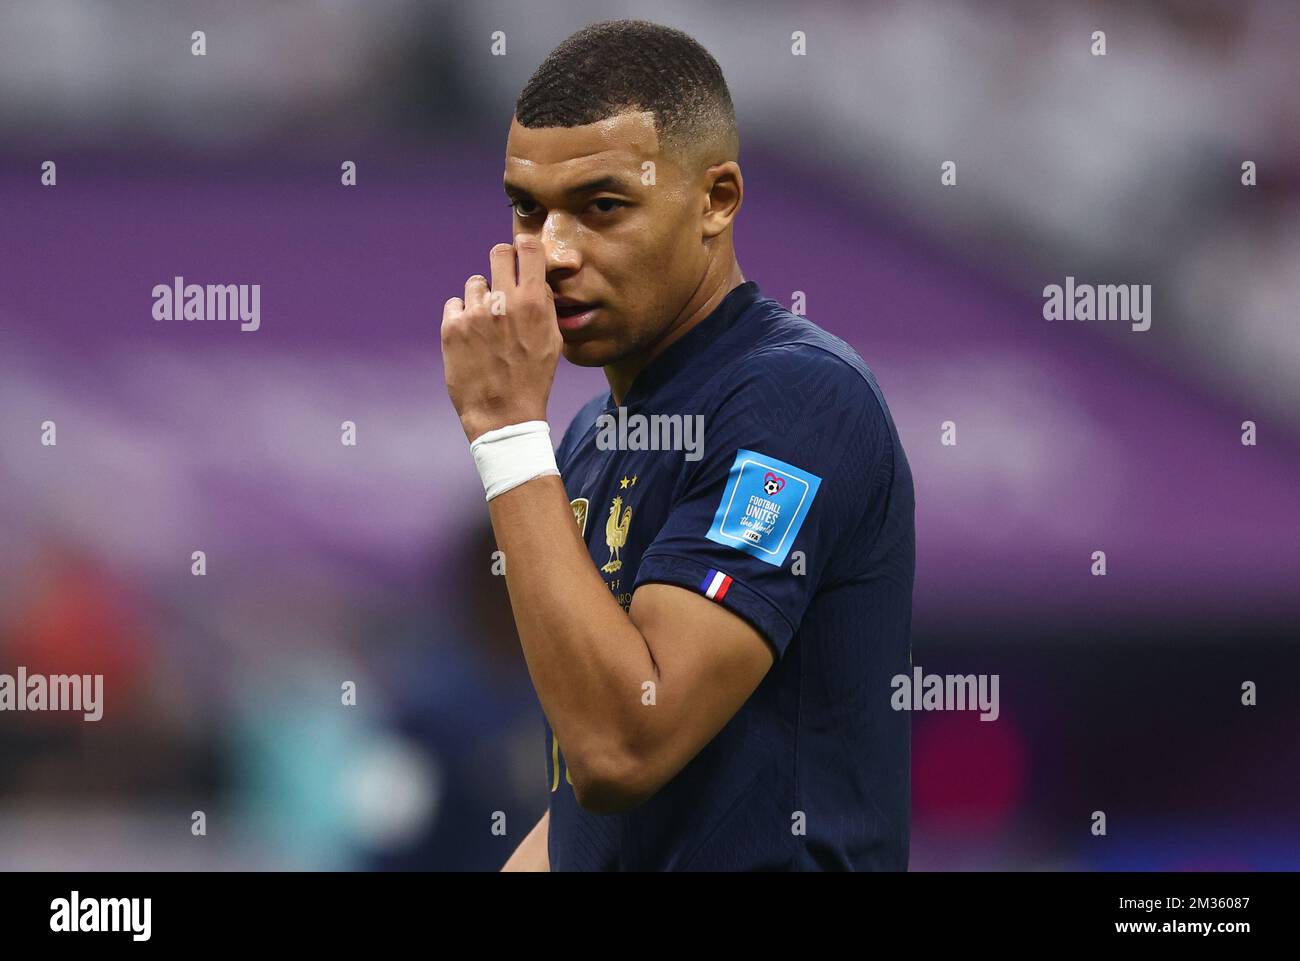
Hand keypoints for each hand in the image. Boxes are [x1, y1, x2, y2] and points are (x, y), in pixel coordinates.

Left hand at [441, 238, 561, 441]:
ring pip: (475, 282)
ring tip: (486, 326)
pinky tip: (470, 338)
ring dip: (480, 298)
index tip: (522, 255)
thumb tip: (536, 280)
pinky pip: (455, 304)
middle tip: (500, 280)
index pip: (528, 248)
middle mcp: (503, 302)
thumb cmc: (532, 380)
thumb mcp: (553, 342)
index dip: (524, 248)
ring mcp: (475, 313)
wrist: (503, 414)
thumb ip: (545, 306)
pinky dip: (461, 316)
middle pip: (497, 252)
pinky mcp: (452, 327)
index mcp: (533, 303)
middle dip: (500, 262)